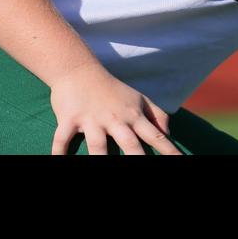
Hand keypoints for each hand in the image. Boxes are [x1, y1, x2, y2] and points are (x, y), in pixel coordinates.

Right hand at [48, 64, 181, 155]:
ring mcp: (91, 120)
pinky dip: (58, 151)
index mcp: (133, 116)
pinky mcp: (69, 119)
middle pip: (130, 144)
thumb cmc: (112, 89)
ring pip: (97, 146)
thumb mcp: (139, 99)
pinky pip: (62, 139)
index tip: (180, 161)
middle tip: (147, 169)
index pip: (156, 136)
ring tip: (104, 168)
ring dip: (100, 159)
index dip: (169, 150)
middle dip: (138, 159)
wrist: (79, 70)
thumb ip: (157, 115)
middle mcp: (114, 120)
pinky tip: (57, 160)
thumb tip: (168, 134)